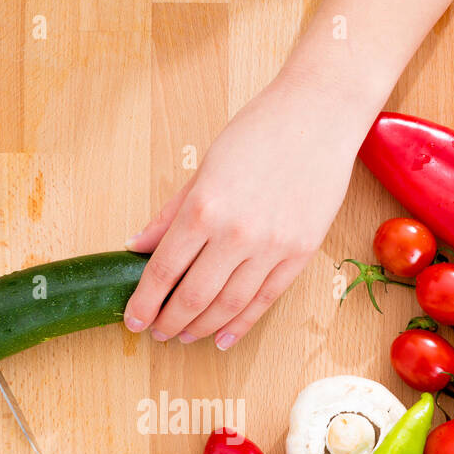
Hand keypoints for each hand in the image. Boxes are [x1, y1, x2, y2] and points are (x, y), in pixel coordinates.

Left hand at [123, 80, 362, 349]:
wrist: (319, 115)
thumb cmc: (258, 132)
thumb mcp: (203, 169)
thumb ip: (169, 214)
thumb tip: (137, 247)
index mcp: (204, 207)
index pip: (163, 271)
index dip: (144, 302)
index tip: (133, 319)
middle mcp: (236, 233)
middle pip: (193, 297)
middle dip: (168, 321)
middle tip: (156, 332)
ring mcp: (272, 246)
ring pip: (229, 306)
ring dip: (201, 327)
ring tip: (184, 336)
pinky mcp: (300, 253)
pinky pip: (264, 300)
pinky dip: (240, 325)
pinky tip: (222, 337)